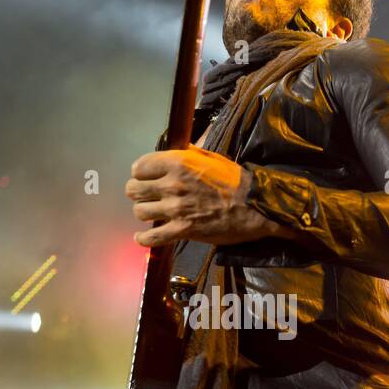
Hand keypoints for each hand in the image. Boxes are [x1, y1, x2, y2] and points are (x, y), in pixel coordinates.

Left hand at [125, 147, 282, 247]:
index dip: (140, 173)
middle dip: (139, 193)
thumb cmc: (234, 179)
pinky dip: (144, 238)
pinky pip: (152, 237)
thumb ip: (186, 154)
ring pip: (140, 212)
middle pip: (134, 190)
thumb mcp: (209, 157)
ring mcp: (176, 208)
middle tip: (147, 196)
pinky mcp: (182, 230)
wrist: (253, 204)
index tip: (145, 178)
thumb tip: (174, 150)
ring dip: (145, 213)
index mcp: (177, 162)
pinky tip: (142, 237)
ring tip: (152, 214)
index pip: (139, 167)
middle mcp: (172, 184)